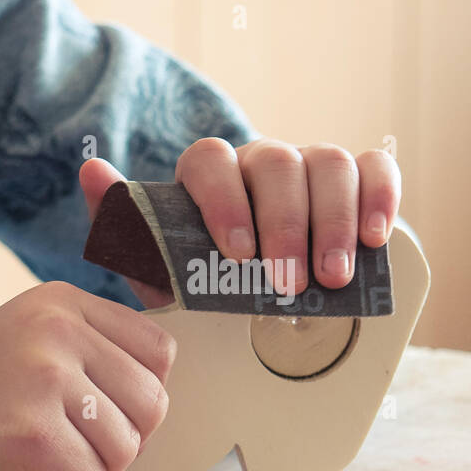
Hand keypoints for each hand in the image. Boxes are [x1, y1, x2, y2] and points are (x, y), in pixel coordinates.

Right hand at [0, 281, 175, 470]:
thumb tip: (161, 394)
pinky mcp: (29, 431)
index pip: (160, 351)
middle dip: (117, 442)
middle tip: (60, 448)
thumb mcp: (24, 348)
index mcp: (60, 301)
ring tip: (30, 460)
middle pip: (153, 403)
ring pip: (127, 446)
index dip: (136, 398)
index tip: (91, 415)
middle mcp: (56, 328)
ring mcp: (43, 375)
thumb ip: (89, 356)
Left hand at [78, 138, 400, 306]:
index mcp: (210, 176)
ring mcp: (312, 168)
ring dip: (332, 221)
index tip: (237, 257)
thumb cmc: (211, 289)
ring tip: (333, 279)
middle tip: (287, 285)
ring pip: (329, 162)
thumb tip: (91, 169)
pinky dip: (379, 196)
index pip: (210, 159)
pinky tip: (374, 237)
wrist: (258, 312)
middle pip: (277, 162)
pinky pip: (375, 168)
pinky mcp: (359, 182)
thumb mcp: (164, 276)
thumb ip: (127, 231)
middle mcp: (261, 163)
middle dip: (284, 226)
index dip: (224, 202)